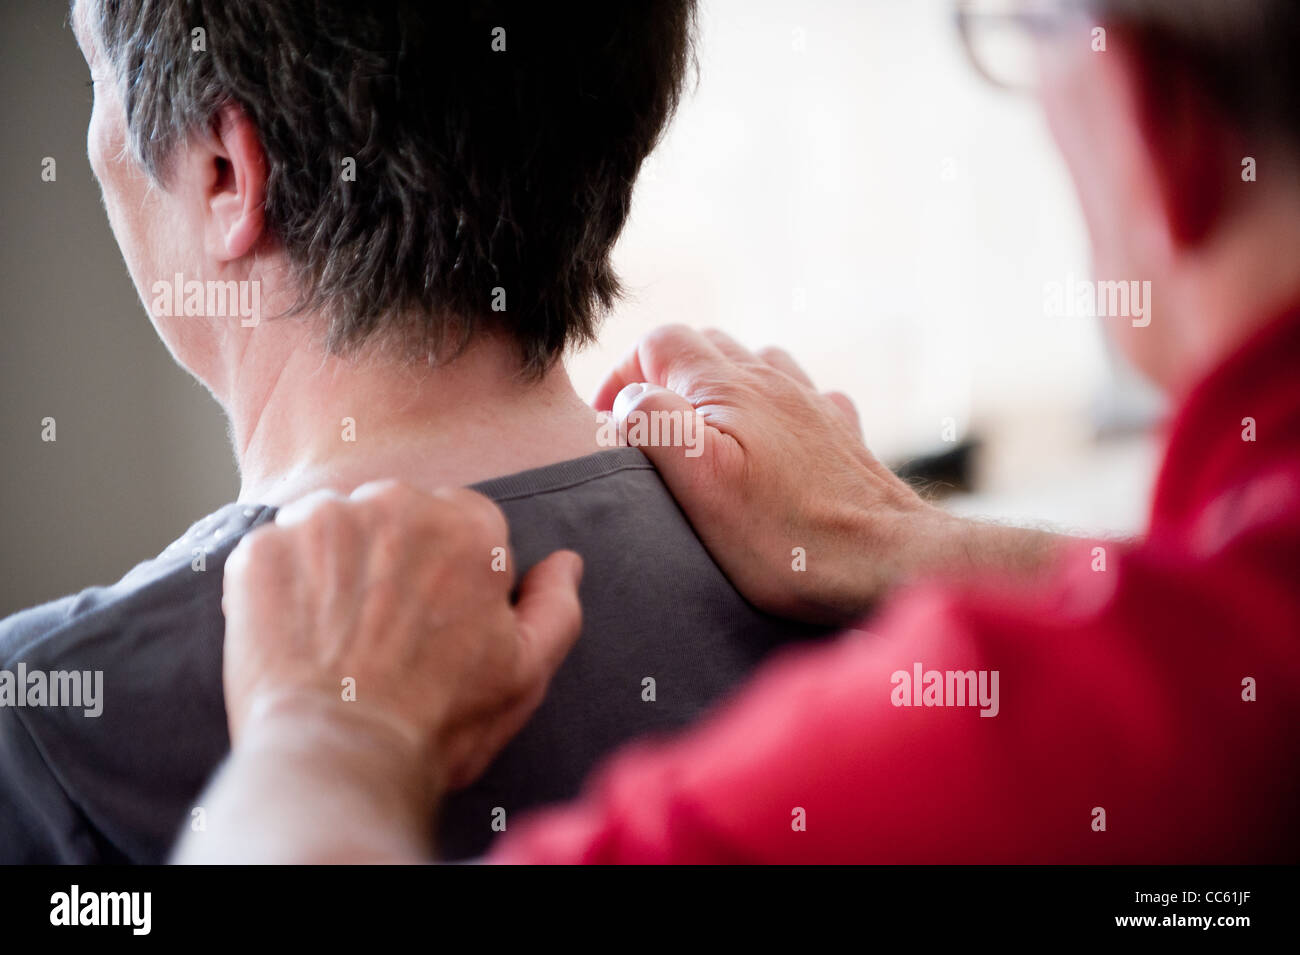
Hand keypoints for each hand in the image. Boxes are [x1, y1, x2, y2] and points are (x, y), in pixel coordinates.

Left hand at [221, 480, 582, 792]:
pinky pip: (278, 549)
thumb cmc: (439, 720)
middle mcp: (395, 503)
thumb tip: (566, 562)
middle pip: (400, 514)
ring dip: (340, 564)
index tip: (438, 620)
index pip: (465, 523)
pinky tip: (299, 633)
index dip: (455, 575)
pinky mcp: (262, 548)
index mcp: (467, 525)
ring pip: (337, 526)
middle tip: (387, 630)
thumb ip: (555, 606)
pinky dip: (285, 584)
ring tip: (341, 633)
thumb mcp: (524, 672)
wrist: (337, 758)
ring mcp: (322, 521)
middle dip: (396, 558)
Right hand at [593, 326, 1061, 623]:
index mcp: (731, 388)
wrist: (888, 561)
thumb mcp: (701, 483)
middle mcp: (774, 383)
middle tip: (647, 429)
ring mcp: (812, 407)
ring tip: (704, 432)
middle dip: (666, 375)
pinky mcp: (841, 436)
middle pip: (706, 345)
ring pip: (756, 364)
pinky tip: (773, 442)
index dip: (625, 372)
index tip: (612, 420)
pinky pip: (802, 397)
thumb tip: (631, 400)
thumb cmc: (789, 537)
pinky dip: (775, 407)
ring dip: (720, 385)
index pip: (661, 342)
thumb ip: (657, 425)